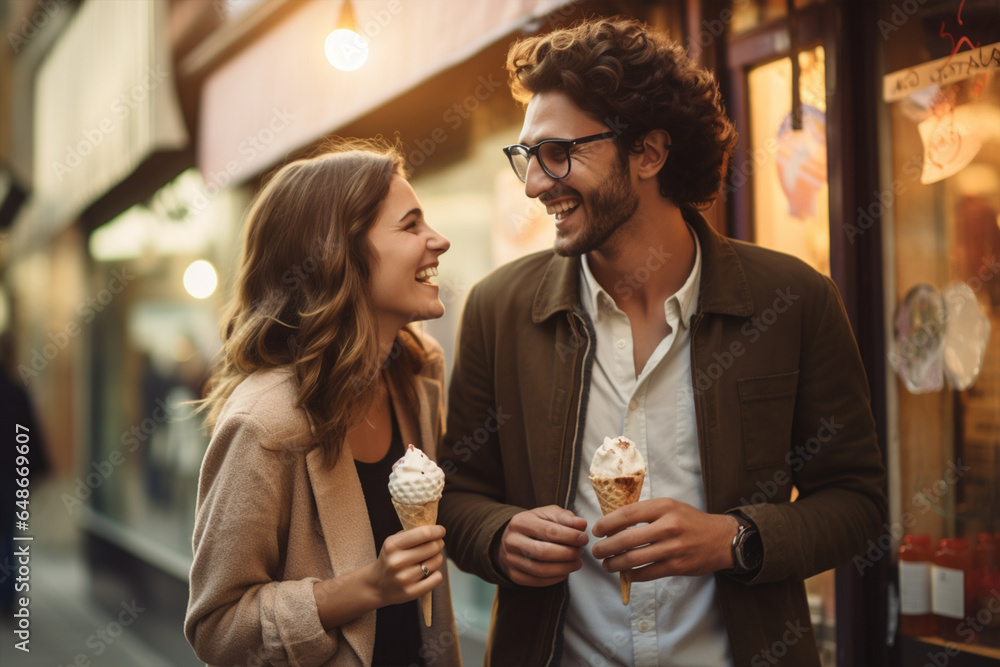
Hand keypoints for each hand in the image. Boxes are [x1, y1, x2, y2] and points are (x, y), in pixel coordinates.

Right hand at [370, 525, 445, 606]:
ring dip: (438, 558)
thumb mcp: (394, 542)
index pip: (423, 534)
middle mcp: (397, 562)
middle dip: (439, 543)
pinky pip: (437, 578)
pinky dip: (437, 574)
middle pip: (433, 547)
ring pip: (436, 562)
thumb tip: (436, 530)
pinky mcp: (411, 592)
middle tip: (437, 544)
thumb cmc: (391, 558)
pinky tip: (429, 572)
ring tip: (430, 559)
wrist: (377, 585)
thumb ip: (413, 534)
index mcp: (392, 545)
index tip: (441, 531)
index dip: (437, 531)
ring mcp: (404, 578)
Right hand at [497, 505, 588, 586]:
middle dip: (567, 553)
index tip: (583, 538)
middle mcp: (512, 541)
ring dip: (564, 568)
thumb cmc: (535, 525)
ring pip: (541, 570)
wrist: (512, 539)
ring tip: (576, 563)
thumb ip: (565, 517)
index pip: (549, 531)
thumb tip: (581, 524)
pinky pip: (538, 581)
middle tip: (580, 552)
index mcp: (521, 522)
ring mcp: (511, 560)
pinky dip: (556, 578)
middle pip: (543, 552)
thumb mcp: (547, 514)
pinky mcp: (515, 575)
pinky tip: (565, 571)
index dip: (570, 536)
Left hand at [591, 498, 736, 580]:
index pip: (627, 514)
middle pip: (627, 538)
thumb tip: (614, 522)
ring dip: (615, 563)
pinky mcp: (677, 566)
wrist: (722, 539)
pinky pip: (647, 573)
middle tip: (596, 551)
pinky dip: (633, 575)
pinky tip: (626, 573)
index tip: (597, 530)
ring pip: (634, 559)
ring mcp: (673, 548)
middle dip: (606, 547)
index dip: (607, 523)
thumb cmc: (691, 521)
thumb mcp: (670, 507)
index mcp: (664, 507)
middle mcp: (668, 526)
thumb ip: (646, 512)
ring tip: (607, 564)